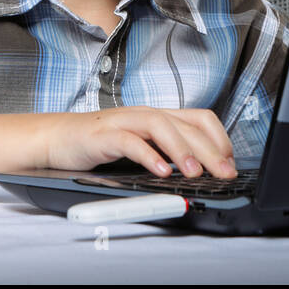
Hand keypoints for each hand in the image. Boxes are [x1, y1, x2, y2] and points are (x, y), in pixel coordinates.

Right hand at [42, 107, 238, 178]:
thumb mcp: (142, 146)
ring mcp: (124, 122)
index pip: (200, 118)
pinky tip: (160, 171)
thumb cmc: (101, 144)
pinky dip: (147, 155)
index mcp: (159, 116)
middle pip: (185, 125)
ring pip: (160, 126)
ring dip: (182, 149)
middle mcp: (145, 115)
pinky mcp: (103, 135)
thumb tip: (201, 172)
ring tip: (195, 172)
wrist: (58, 139)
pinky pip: (129, 141)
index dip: (219, 139)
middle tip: (225, 173)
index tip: (230, 163)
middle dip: (210, 150)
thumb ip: (167, 153)